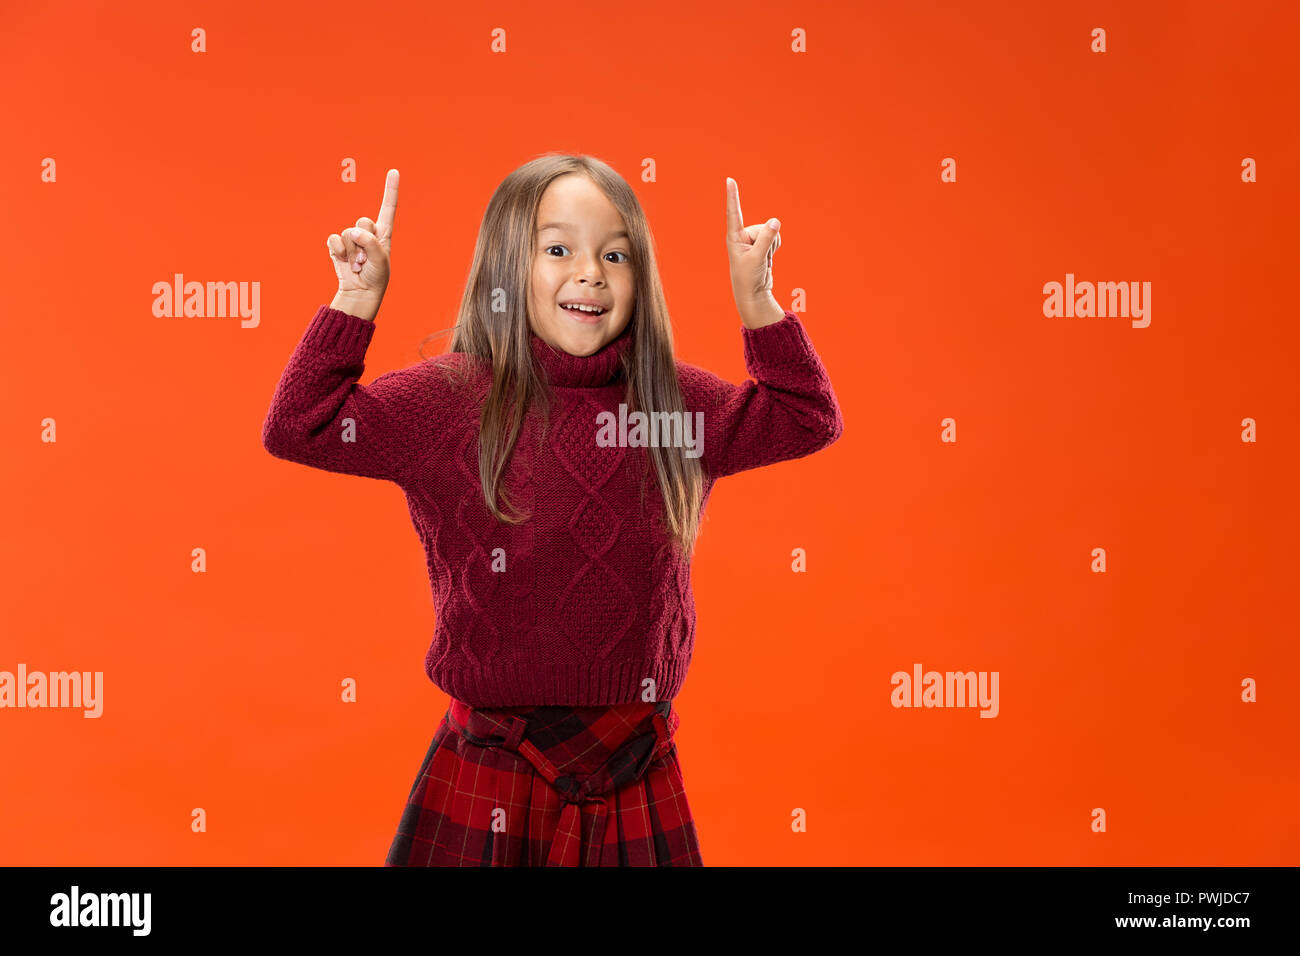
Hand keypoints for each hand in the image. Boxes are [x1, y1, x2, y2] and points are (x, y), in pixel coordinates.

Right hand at [327, 168, 398, 302]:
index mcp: (383, 234)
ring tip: (357, 264)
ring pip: (348, 233)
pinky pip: (334, 239)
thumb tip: (353, 232)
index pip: (388, 208)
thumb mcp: (380, 260)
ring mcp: (352, 238)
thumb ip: (370, 243)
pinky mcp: (337, 245)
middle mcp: (368, 233)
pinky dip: (338, 251)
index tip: (394, 171)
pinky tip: (343, 261)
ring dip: (352, 252)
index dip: (390, 190)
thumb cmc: (375, 277)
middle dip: (364, 242)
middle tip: (366, 260)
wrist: (360, 292)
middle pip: (363, 221)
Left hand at [724, 177, 783, 324]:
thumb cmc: (749, 278)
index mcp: (734, 238)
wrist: (754, 293)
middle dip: (767, 242)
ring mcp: (753, 240)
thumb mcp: (758, 258)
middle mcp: (742, 236)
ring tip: (762, 260)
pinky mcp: (762, 245)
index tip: (729, 180)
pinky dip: (775, 248)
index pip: (734, 213)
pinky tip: (767, 259)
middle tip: (759, 259)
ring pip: (771, 232)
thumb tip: (775, 221)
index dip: (732, 196)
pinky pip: (775, 237)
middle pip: (763, 227)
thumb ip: (767, 239)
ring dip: (771, 247)